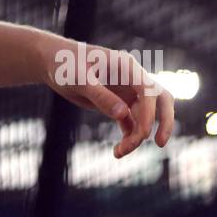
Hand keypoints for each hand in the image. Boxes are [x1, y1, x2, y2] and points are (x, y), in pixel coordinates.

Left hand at [36, 36, 174, 158]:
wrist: (52, 63)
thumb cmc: (64, 64)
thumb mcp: (78, 78)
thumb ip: (100, 95)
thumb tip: (123, 115)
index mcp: (126, 66)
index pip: (149, 90)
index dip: (150, 113)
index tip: (142, 134)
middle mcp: (132, 78)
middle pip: (161, 99)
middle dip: (165, 121)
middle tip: (160, 143)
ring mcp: (126, 92)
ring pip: (145, 117)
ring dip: (138, 135)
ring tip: (119, 152)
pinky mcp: (118, 104)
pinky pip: (131, 123)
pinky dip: (129, 137)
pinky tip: (117, 152)